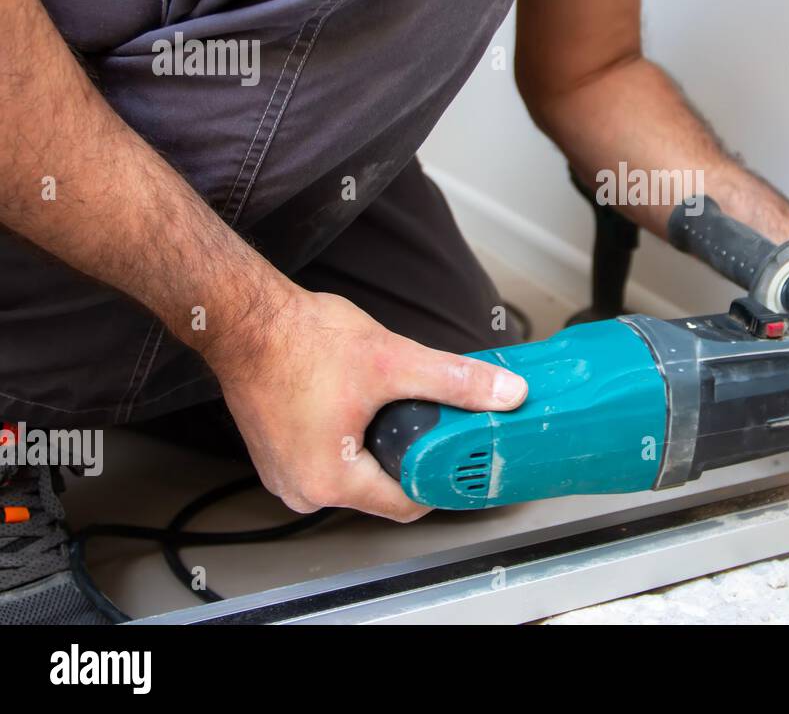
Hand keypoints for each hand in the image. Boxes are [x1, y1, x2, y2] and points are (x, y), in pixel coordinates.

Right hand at [205, 288, 527, 520]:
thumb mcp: (394, 361)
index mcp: (330, 482)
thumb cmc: (300, 342)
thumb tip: (504, 393)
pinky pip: (330, 458)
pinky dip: (352, 439)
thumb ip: (455, 382)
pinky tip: (362, 407)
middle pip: (382, 490)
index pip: (408, 504)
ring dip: (380, 447)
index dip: (443, 479)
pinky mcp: (278, 453)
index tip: (462, 458)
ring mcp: (286, 473)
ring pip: (356, 474)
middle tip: (432, 423)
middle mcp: (302, 489)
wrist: (248, 320)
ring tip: (392, 409)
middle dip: (411, 458)